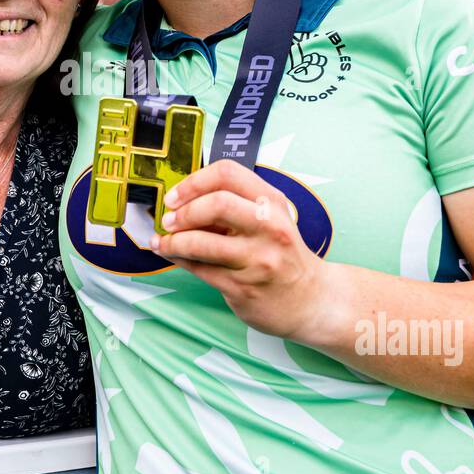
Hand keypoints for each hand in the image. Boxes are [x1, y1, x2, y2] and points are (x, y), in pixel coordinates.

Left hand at [151, 160, 333, 342]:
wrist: (310, 300)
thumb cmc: (282, 254)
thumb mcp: (270, 219)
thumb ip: (235, 205)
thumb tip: (183, 199)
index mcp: (272, 203)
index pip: (228, 174)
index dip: (194, 181)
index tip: (176, 195)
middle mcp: (269, 227)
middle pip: (217, 204)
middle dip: (183, 212)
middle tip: (169, 219)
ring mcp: (257, 259)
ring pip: (202, 243)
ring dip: (173, 241)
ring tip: (163, 242)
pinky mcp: (243, 287)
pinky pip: (200, 269)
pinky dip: (180, 260)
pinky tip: (173, 255)